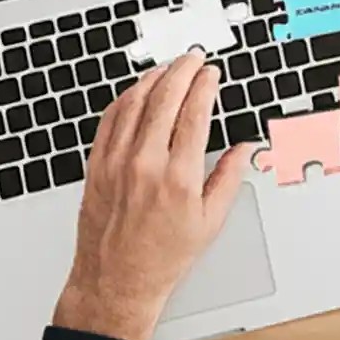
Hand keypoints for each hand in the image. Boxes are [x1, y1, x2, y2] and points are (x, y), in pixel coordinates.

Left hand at [53, 49, 254, 339]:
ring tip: (169, 67)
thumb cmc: (161, 257)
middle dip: (182, 70)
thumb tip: (243, 148)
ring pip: (135, 102)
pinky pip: (110, 118)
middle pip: (165, 98)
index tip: (212, 74)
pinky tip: (137, 91)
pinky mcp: (96, 165)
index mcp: (178, 177)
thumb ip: (229, 178)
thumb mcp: (210, 222)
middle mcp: (145, 165)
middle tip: (193, 58)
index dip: (205, 86)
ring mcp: (116, 162)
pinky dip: (126, 97)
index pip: (194, 113)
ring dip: (154, 77)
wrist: (116, 281)